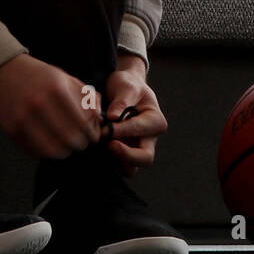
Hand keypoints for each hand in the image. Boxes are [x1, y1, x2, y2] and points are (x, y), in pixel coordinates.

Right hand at [0, 54, 102, 159]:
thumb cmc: (39, 76)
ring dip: (64, 152)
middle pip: (70, 141)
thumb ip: (86, 98)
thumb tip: (99, 120)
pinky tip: (48, 142)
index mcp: (57, 91)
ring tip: (65, 145)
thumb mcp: (66, 79)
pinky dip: (45, 151)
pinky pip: (35, 152)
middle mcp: (39, 105)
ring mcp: (23, 120)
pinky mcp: (11, 131)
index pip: (83, 125)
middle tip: (80, 142)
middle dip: (80, 145)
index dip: (92, 135)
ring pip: (53, 152)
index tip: (93, 136)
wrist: (3, 71)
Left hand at [102, 55, 167, 176]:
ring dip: (117, 162)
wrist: (124, 90)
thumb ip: (122, 101)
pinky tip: (97, 149)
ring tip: (102, 147)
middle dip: (126, 155)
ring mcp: (137, 148)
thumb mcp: (127, 86)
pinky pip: (119, 166)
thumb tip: (113, 117)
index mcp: (155, 121)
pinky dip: (109, 162)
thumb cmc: (129, 86)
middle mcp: (150, 139)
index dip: (121, 131)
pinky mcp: (125, 153)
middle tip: (108, 145)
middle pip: (145, 159)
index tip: (105, 129)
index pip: (140, 130)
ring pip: (131, 168)